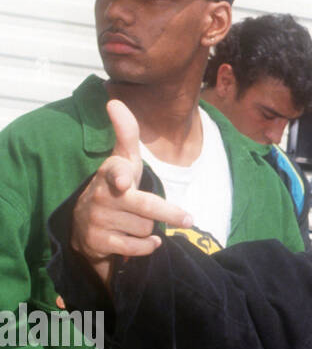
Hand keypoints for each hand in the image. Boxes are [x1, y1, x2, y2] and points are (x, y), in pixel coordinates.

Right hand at [70, 99, 191, 282]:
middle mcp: (100, 195)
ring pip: (144, 228)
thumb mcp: (123, 162)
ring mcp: (97, 219)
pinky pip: (135, 247)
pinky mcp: (98, 242)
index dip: (120, 175)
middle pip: (146, 207)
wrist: (87, 226)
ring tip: (137, 224)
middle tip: (188, 219)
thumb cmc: (116, 188)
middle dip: (168, 214)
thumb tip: (115, 102)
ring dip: (149, 230)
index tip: (123, 183)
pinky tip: (146, 242)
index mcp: (109, 172)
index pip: (116, 170)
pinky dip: (146, 246)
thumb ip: (126, 134)